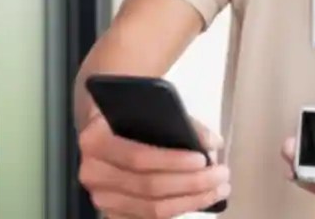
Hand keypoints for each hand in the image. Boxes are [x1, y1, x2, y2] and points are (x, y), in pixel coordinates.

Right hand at [78, 112, 231, 218]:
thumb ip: (180, 120)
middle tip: (221, 175)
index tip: (204, 159)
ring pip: (152, 209)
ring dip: (191, 201)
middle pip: (149, 187)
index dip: (173, 162)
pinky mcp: (111, 213)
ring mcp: (100, 197)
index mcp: (96, 140)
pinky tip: (199, 200)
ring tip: (219, 189)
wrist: (102, 127)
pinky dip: (178, 210)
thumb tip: (212, 143)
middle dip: (192, 183)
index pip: (138, 157)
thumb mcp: (148, 106)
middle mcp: (93, 172)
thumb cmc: (129, 115)